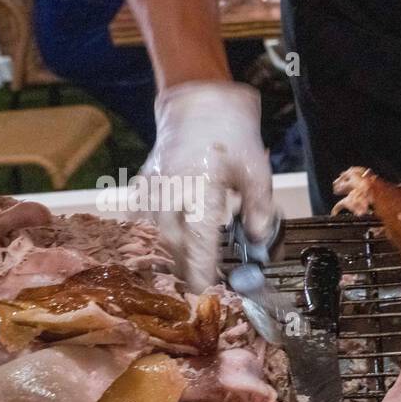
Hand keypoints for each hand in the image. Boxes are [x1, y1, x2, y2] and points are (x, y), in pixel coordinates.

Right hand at [143, 81, 272, 290]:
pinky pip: (140, 221)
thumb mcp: (257, 172)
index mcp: (200, 189)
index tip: (206, 294)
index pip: (198, 241)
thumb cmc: (231, 137)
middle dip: (182, 273)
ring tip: (179, 282)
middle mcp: (170, 192)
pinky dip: (149, 240)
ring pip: (153, 236)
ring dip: (166, 260)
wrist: (199, 104)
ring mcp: (151, 189)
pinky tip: (157, 256)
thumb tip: (259, 241)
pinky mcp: (143, 187)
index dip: (201, 271)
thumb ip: (260, 209)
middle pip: (171, 245)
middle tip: (195, 296)